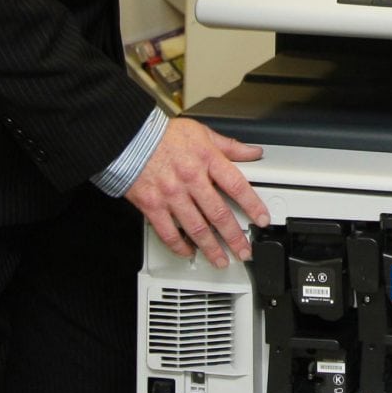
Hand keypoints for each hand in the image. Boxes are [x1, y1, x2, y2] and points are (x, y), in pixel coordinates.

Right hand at [123, 117, 268, 268]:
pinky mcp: (152, 206)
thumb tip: (253, 152)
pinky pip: (168, 232)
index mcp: (207, 160)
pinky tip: (188, 252)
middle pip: (219, 214)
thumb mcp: (202, 132)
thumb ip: (229, 146)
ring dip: (211, 248)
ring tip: (221, 260)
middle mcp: (191, 180)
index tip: (262, 220)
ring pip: (196, 228)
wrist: (129, 138)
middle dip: (234, 237)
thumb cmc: (164, 135)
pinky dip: (180, 246)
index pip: (237, 186)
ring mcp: (171, 195)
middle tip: (244, 251)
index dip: (253, 205)